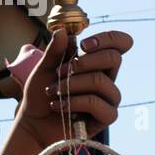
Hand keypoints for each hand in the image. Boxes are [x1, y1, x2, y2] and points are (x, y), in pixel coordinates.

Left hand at [12, 28, 132, 150]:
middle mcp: (107, 78)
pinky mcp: (106, 117)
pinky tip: (58, 106)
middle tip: (61, 71)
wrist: (34, 123)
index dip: (108, 38)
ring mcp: (109, 98)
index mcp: (96, 62)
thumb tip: (63, 31)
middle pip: (113, 58)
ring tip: (53, 91)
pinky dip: (74, 102)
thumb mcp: (44, 68)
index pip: (120, 44)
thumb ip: (54, 51)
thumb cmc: (41, 94)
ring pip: (101, 81)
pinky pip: (97, 103)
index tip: (83, 44)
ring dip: (72, 84)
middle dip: (84, 61)